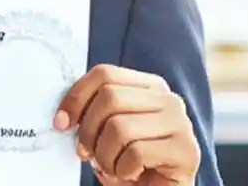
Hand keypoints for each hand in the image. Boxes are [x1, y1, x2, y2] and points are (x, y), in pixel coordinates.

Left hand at [53, 65, 199, 185]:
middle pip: (110, 97)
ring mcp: (180, 123)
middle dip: (88, 131)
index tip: (61, 122)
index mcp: (149, 86)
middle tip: (86, 153)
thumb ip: (94, 113)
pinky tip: (131, 174)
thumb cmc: (131, 164)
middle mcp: (168, 99)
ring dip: (105, 156)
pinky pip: (136, 153)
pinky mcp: (186, 151)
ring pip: (120, 127)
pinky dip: (123, 170)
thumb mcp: (109, 132)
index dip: (76, 97)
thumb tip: (64, 115)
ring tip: (112, 167)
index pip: (105, 74)